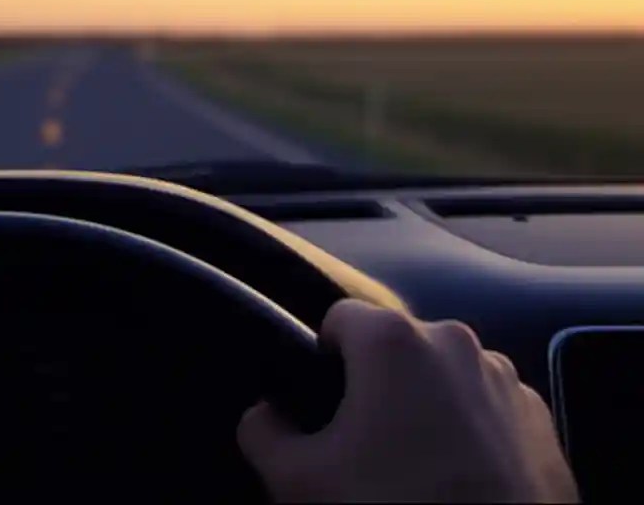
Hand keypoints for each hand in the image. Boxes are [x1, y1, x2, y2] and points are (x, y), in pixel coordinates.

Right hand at [237, 299, 577, 502]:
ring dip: (423, 409)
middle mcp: (455, 343)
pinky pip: (486, 411)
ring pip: (441, 379)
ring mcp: (506, 380)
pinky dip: (468, 435)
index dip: (320, 363)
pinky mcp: (540, 422)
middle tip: (362, 450)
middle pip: (393, 349)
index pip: (336, 319)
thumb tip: (266, 415)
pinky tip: (454, 483)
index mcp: (393, 341)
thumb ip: (262, 430)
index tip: (322, 410)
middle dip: (374, 389)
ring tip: (412, 471)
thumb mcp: (295, 480)